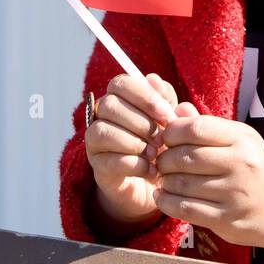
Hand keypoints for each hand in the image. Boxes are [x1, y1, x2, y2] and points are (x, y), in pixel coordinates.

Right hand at [84, 72, 182, 223]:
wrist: (152, 185)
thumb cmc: (160, 145)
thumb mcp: (169, 122)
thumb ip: (166, 100)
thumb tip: (153, 79)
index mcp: (118, 98)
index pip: (120, 83)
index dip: (144, 95)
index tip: (166, 114)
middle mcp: (100, 115)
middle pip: (110, 105)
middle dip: (141, 122)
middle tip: (162, 138)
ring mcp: (95, 141)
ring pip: (104, 131)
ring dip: (135, 143)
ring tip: (155, 155)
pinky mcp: (97, 166)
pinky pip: (110, 160)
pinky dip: (136, 165)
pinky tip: (152, 171)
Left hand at [153, 112, 263, 248]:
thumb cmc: (253, 167)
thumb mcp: (238, 140)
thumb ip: (206, 125)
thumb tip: (176, 109)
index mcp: (242, 138)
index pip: (195, 128)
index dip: (172, 132)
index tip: (166, 139)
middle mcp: (241, 164)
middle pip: (184, 156)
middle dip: (164, 158)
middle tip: (160, 161)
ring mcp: (235, 193)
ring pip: (181, 183)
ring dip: (164, 181)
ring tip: (163, 178)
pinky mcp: (227, 218)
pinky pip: (186, 209)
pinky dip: (167, 202)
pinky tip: (162, 197)